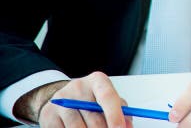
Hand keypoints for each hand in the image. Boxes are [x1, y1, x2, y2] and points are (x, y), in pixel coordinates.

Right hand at [16, 72, 132, 127]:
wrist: (62, 97)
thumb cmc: (91, 99)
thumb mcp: (108, 100)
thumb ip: (121, 111)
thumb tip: (128, 127)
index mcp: (97, 81)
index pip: (108, 97)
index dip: (115, 116)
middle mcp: (78, 87)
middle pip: (94, 118)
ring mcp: (61, 101)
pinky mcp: (48, 115)